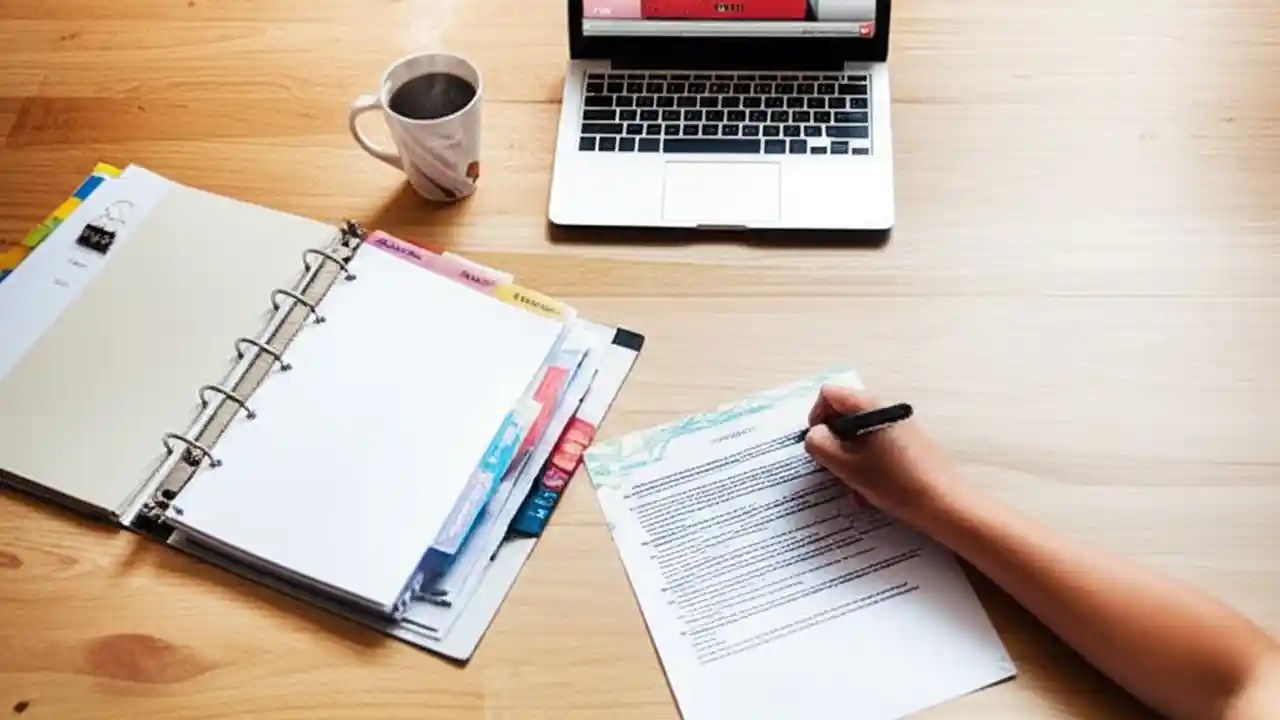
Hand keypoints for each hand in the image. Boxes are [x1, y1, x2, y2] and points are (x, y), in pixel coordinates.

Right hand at [803, 384, 973, 530]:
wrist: (944, 504)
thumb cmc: (894, 482)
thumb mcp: (846, 465)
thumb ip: (819, 444)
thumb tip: (815, 435)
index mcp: (870, 406)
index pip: (829, 394)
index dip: (815, 417)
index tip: (817, 445)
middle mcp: (885, 409)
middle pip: (843, 416)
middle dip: (833, 445)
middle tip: (832, 471)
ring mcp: (898, 426)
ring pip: (858, 437)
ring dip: (848, 462)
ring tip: (851, 490)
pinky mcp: (907, 444)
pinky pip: (874, 448)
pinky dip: (865, 467)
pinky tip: (866, 494)